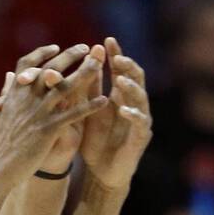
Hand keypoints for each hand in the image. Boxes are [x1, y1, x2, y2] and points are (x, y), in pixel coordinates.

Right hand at [0, 44, 107, 183]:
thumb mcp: (2, 114)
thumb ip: (7, 93)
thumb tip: (9, 75)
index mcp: (14, 94)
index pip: (27, 65)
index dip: (41, 54)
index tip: (55, 47)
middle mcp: (25, 99)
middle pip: (50, 69)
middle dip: (69, 56)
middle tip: (86, 47)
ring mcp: (37, 113)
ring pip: (64, 87)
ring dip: (84, 73)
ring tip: (100, 64)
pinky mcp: (47, 130)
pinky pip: (72, 114)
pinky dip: (88, 106)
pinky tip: (104, 101)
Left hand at [80, 37, 152, 194]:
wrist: (101, 173)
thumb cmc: (94, 142)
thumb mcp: (86, 112)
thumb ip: (85, 89)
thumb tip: (72, 63)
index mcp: (120, 96)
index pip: (120, 69)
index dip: (115, 54)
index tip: (106, 40)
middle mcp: (133, 104)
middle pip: (136, 78)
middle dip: (127, 66)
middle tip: (117, 57)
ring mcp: (140, 120)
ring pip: (141, 98)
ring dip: (130, 87)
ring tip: (119, 78)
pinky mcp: (141, 138)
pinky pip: (140, 123)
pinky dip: (132, 115)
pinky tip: (123, 110)